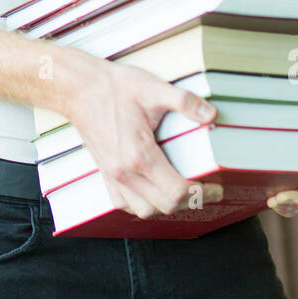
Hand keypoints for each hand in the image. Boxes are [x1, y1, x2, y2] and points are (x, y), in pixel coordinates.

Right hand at [61, 54, 223, 219]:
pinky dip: (142, 204)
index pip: (177, 190)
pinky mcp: (105, 174)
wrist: (80, 89)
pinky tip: (154, 190)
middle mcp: (124, 172)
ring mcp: (113, 176)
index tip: (217, 187)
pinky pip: (124, 204)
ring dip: (167, 205)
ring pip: (144, 211)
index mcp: (138, 154)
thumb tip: (210, 115)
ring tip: (182, 190)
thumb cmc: (115, 88)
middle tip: (207, 189)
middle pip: (165, 205)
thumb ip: (184, 101)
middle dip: (191, 201)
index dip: (202, 193)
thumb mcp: (153, 88)